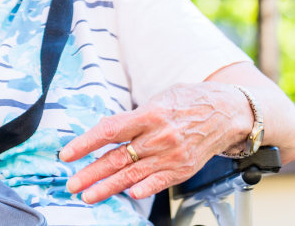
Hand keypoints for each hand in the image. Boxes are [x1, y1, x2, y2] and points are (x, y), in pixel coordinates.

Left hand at [59, 83, 251, 202]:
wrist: (227, 112)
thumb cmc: (187, 101)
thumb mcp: (156, 100)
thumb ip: (132, 118)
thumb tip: (105, 131)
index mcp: (149, 115)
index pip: (109, 131)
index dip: (85, 143)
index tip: (66, 154)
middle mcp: (159, 137)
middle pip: (117, 159)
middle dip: (90, 173)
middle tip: (71, 184)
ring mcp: (171, 156)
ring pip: (132, 175)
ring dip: (107, 187)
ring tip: (87, 195)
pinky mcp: (182, 169)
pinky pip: (158, 182)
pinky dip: (142, 189)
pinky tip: (128, 195)